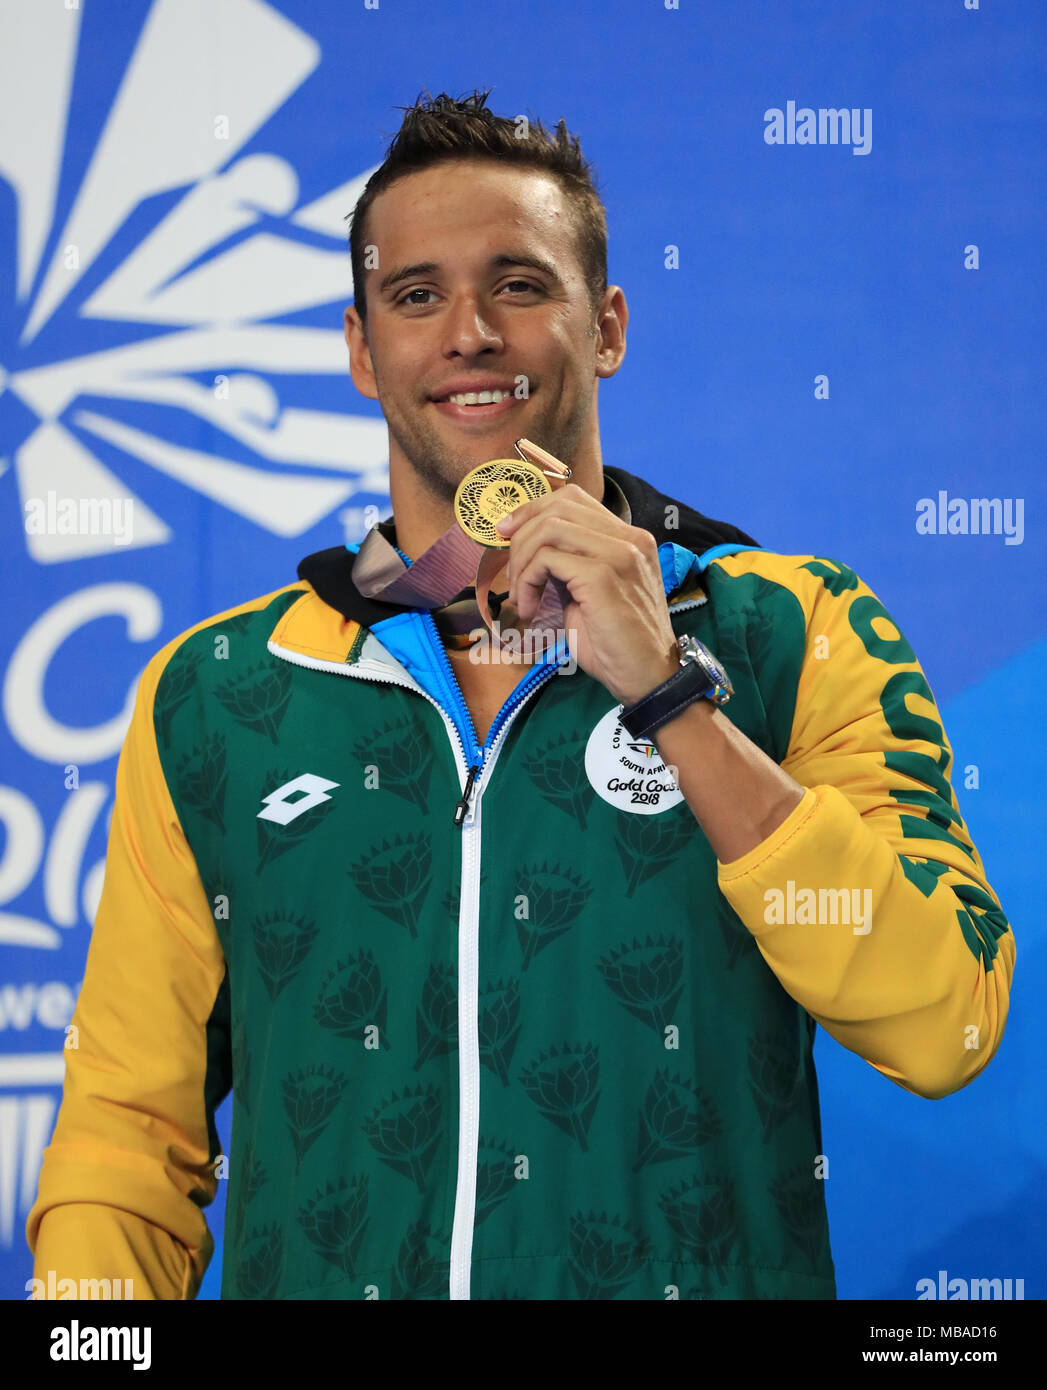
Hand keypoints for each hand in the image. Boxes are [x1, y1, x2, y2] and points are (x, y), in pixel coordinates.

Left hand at [495, 482, 679, 704]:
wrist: (647, 678)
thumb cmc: (617, 644)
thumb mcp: (589, 592)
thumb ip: (569, 564)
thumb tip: (529, 549)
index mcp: (630, 538)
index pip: (574, 498)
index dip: (534, 509)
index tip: (508, 533)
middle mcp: (630, 538)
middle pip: (559, 506)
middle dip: (521, 533)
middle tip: (510, 570)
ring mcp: (620, 554)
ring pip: (550, 528)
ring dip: (522, 560)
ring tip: (520, 594)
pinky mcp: (603, 576)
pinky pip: (548, 558)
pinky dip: (527, 581)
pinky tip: (528, 607)